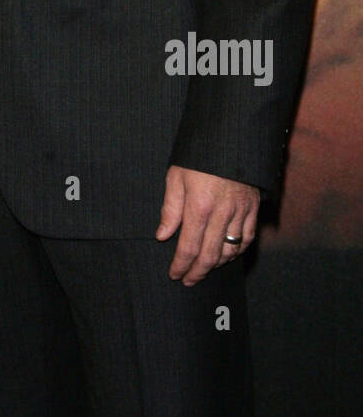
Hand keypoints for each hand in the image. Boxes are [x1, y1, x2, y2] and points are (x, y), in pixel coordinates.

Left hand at [156, 165, 259, 285]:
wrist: (231, 136)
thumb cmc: (199, 156)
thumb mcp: (176, 176)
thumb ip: (170, 209)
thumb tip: (162, 236)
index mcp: (199, 206)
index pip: (188, 247)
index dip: (181, 265)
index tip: (174, 274)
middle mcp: (222, 213)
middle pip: (210, 255)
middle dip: (197, 272)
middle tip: (188, 280)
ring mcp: (241, 212)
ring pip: (230, 250)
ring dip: (217, 264)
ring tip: (204, 268)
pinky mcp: (253, 208)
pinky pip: (247, 238)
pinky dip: (237, 251)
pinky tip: (227, 254)